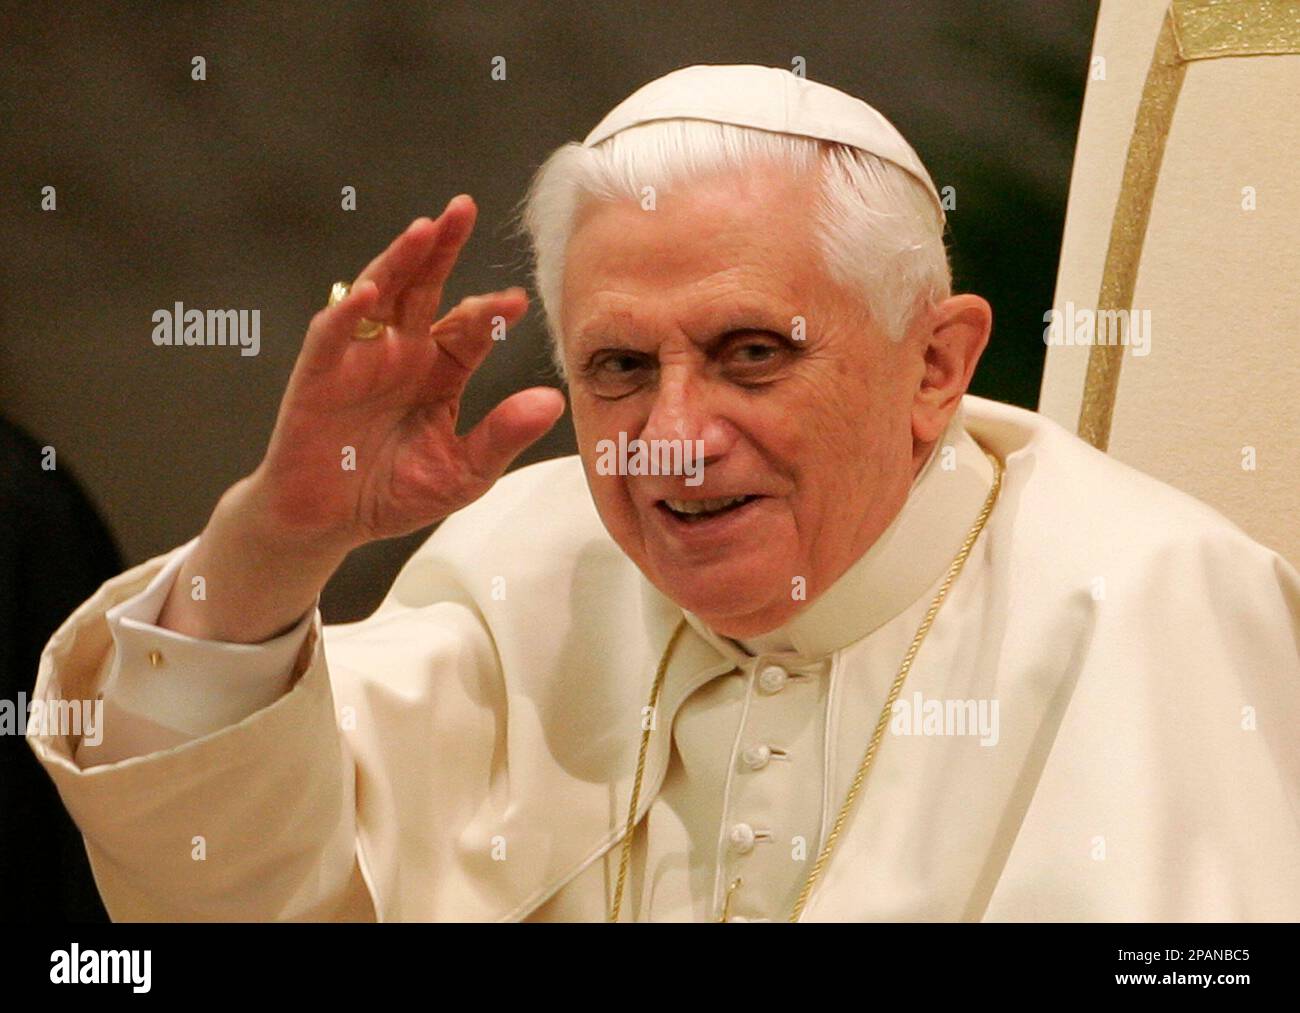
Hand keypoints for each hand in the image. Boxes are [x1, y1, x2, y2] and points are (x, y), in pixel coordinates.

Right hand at [247, 194, 565, 553]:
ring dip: (398, 260)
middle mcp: (402, 352)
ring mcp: (359, 358)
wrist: (328, 522)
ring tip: (423, 230)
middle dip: (442, 247)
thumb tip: (554, 401)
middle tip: (463, 208)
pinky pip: (333, 335)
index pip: (471, 329)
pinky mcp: (319, 374)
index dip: (491, 312)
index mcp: (440, 370)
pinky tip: (369, 292)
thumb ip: (503, 435)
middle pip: (424, 287)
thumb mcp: (463, 472)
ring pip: (380, 295)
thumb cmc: (394, 493)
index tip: (517, 301)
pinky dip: (348, 312)